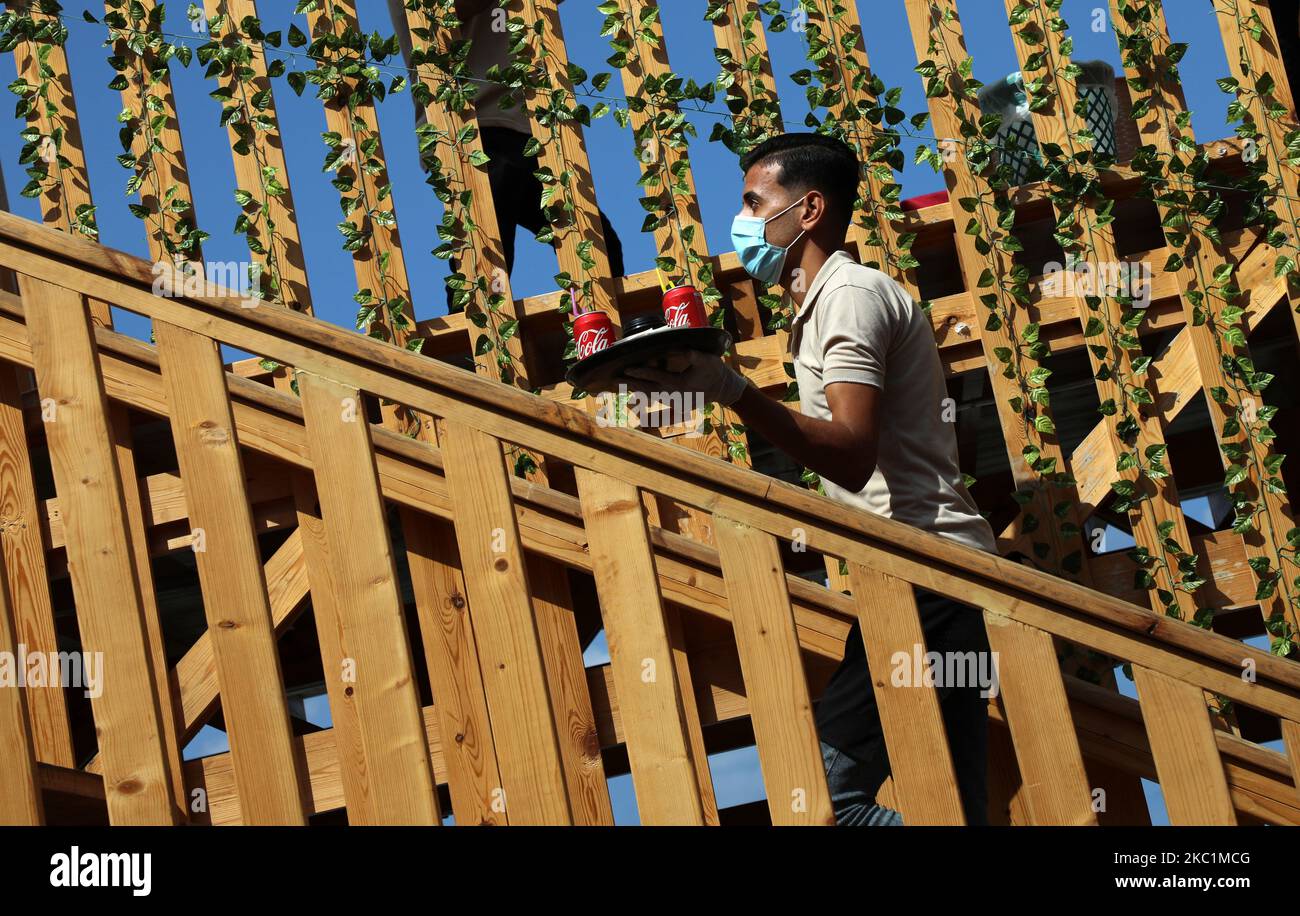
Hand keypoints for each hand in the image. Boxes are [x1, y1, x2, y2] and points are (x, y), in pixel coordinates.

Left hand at [620, 349, 748, 406]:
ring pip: (651, 397)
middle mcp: (674, 394)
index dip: (641, 372)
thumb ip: (695, 356)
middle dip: (631, 384)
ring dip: (635, 392)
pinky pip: (657, 404)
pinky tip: (635, 400)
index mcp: (679, 384)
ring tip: (620, 387)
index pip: (656, 376)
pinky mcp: (676, 404)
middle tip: (614, 379)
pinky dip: (645, 402)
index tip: (627, 369)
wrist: (723, 388)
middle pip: (648, 389)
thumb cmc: (715, 372)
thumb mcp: (707, 361)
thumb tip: (683, 351)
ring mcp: (675, 401)